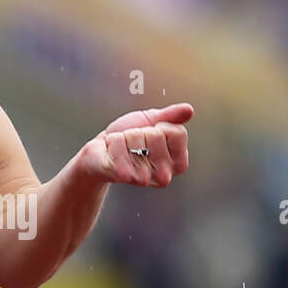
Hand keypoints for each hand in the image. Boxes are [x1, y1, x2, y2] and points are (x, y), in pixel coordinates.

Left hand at [73, 102, 192, 186]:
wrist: (99, 154)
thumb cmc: (127, 141)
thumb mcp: (151, 123)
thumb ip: (170, 116)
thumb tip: (188, 110)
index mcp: (178, 163)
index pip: (177, 131)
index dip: (158, 126)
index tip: (149, 135)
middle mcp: (164, 175)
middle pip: (156, 133)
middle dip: (139, 132)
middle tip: (132, 143)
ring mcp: (144, 177)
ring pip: (136, 136)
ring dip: (123, 137)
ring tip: (122, 148)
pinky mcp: (123, 174)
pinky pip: (118, 141)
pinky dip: (110, 141)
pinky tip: (111, 153)